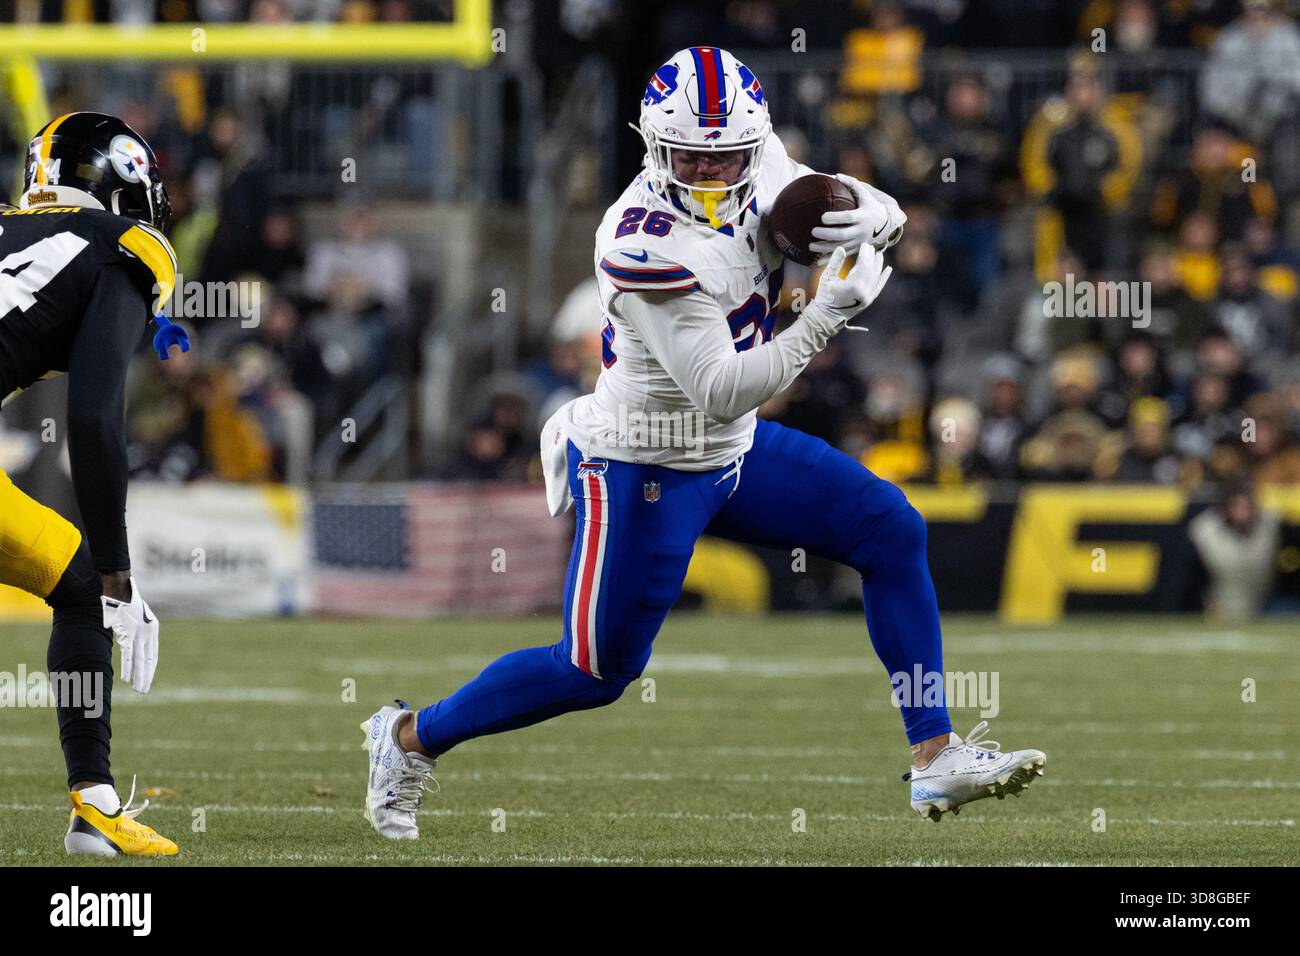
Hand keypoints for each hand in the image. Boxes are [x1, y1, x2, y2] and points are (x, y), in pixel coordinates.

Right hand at [101, 576, 158, 693]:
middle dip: (145, 676)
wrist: (116, 584)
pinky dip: (129, 666)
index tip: (146, 681)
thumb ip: (133, 630)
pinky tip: (127, 678)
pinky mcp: (129, 630)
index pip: (152, 655)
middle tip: (143, 691)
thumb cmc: (122, 600)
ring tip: (138, 689)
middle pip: (148, 659)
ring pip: (140, 659)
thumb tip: (127, 641)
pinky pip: (129, 652)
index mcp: (151, 629)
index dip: (149, 669)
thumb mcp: (132, 617)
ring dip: (138, 676)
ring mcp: (139, 631)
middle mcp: (149, 631)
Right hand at [805, 245, 892, 331]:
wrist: (826, 317)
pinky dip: (884, 278)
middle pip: (871, 270)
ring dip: (879, 265)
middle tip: (871, 247)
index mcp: (854, 286)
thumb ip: (835, 262)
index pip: (863, 265)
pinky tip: (888, 269)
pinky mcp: (868, 301)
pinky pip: (879, 287)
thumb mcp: (827, 278)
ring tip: (879, 254)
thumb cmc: (824, 296)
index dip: (865, 253)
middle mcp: (864, 292)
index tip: (865, 244)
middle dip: (872, 258)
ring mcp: (867, 298)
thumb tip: (841, 248)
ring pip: (876, 277)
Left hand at [809, 173, 906, 254]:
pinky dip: (829, 259)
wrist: (886, 225)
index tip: (823, 217)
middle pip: (842, 235)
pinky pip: (842, 255)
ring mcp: (858, 242)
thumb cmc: (871, 206)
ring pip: (840, 248)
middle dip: (827, 234)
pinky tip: (816, 261)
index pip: (848, 217)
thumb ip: (852, 184)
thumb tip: (835, 175)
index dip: (836, 218)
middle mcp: (861, 230)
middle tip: (813, 231)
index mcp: (863, 216)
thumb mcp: (865, 194)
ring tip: (810, 246)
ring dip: (824, 248)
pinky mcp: (856, 249)